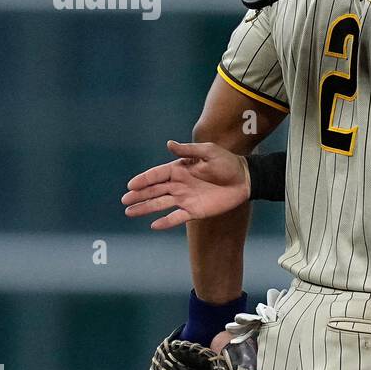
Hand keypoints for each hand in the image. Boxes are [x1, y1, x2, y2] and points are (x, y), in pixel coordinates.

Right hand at [122, 140, 250, 229]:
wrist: (245, 180)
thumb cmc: (228, 162)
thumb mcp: (209, 152)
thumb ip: (188, 150)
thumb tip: (168, 144)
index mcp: (180, 169)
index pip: (157, 175)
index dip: (143, 180)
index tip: (130, 185)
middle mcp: (179, 184)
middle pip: (154, 191)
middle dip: (139, 195)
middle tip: (125, 201)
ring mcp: (185, 198)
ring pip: (161, 204)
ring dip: (146, 208)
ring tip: (130, 212)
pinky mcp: (195, 211)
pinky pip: (177, 217)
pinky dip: (166, 221)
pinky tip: (154, 225)